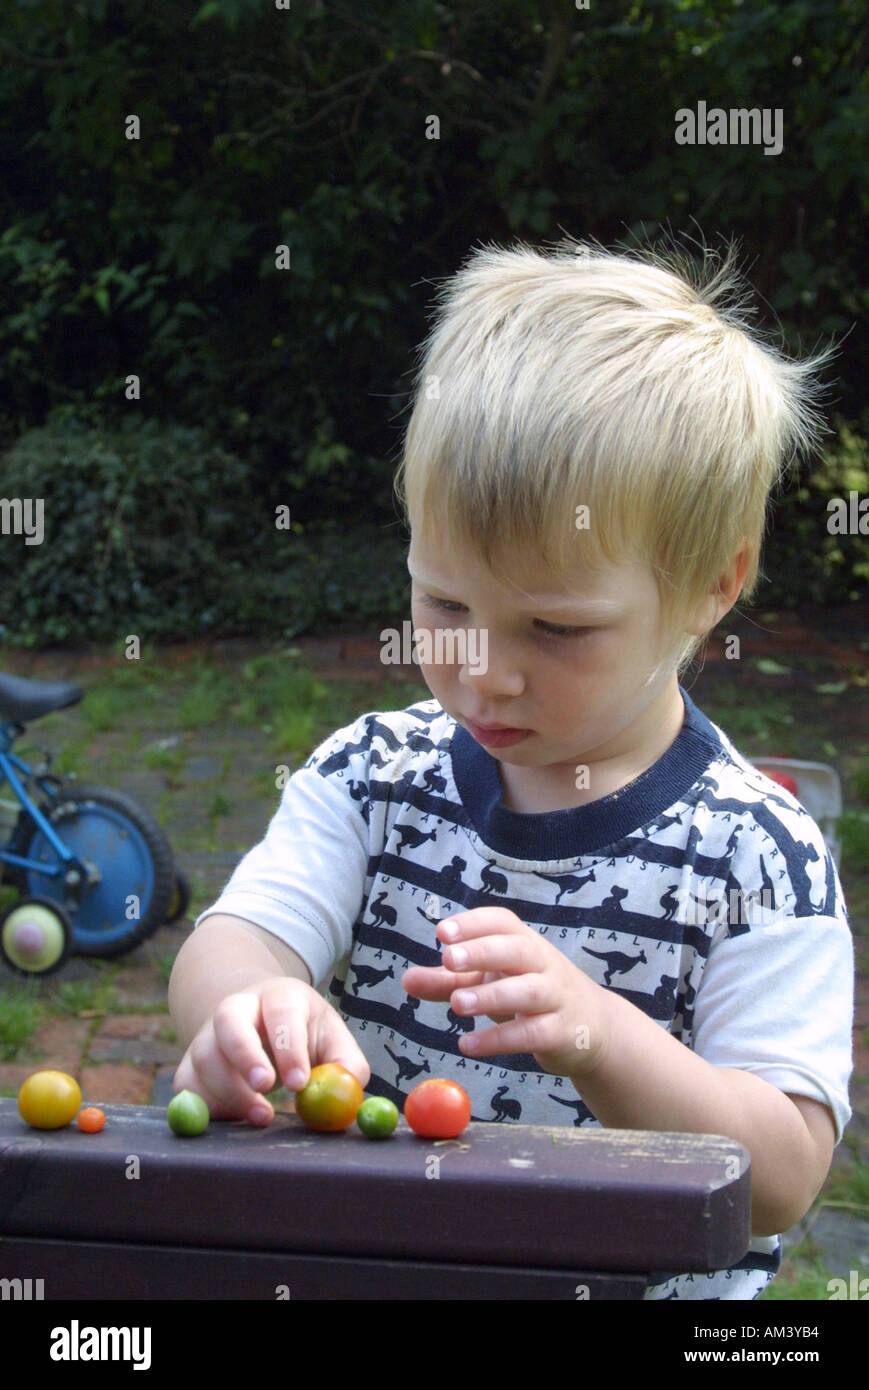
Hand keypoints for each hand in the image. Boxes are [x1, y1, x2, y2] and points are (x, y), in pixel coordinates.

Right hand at [173, 976, 370, 1125]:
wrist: (260, 1022)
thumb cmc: (303, 1034)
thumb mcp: (332, 1038)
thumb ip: (346, 1064)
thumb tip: (346, 1091)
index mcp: (279, 995)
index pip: (281, 1012)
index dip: (289, 1047)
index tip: (299, 1084)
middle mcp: (237, 1007)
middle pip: (229, 1020)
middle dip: (246, 1056)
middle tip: (266, 1090)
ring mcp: (208, 1033)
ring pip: (204, 1056)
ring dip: (229, 1092)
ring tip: (262, 1116)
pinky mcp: (190, 1062)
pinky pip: (186, 1085)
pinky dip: (207, 1106)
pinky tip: (233, 1119)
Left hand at [402, 908, 611, 1076]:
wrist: (592, 1025)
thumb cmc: (530, 993)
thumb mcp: (490, 981)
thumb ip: (448, 980)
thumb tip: (406, 980)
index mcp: (524, 942)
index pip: (502, 922)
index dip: (473, 924)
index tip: (442, 932)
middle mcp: (543, 963)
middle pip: (517, 949)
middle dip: (483, 951)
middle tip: (448, 959)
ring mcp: (556, 997)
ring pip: (527, 991)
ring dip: (491, 996)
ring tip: (457, 1004)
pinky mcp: (561, 1032)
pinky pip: (531, 1033)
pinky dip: (499, 1039)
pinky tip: (467, 1043)